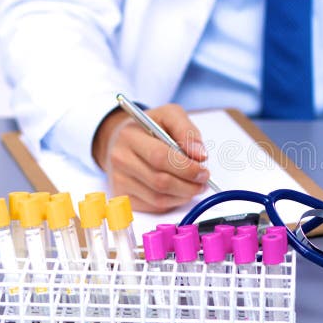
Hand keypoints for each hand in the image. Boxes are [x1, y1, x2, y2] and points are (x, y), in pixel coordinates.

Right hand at [92, 104, 209, 212]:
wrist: (123, 140)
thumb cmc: (150, 127)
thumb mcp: (169, 115)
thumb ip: (187, 131)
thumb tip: (200, 155)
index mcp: (130, 136)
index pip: (160, 157)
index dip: (186, 167)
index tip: (203, 169)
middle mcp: (120, 160)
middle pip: (160, 181)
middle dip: (189, 184)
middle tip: (203, 180)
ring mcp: (120, 180)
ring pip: (158, 198)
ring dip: (184, 195)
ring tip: (196, 186)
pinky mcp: (124, 196)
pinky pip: (154, 206)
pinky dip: (173, 201)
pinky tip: (180, 191)